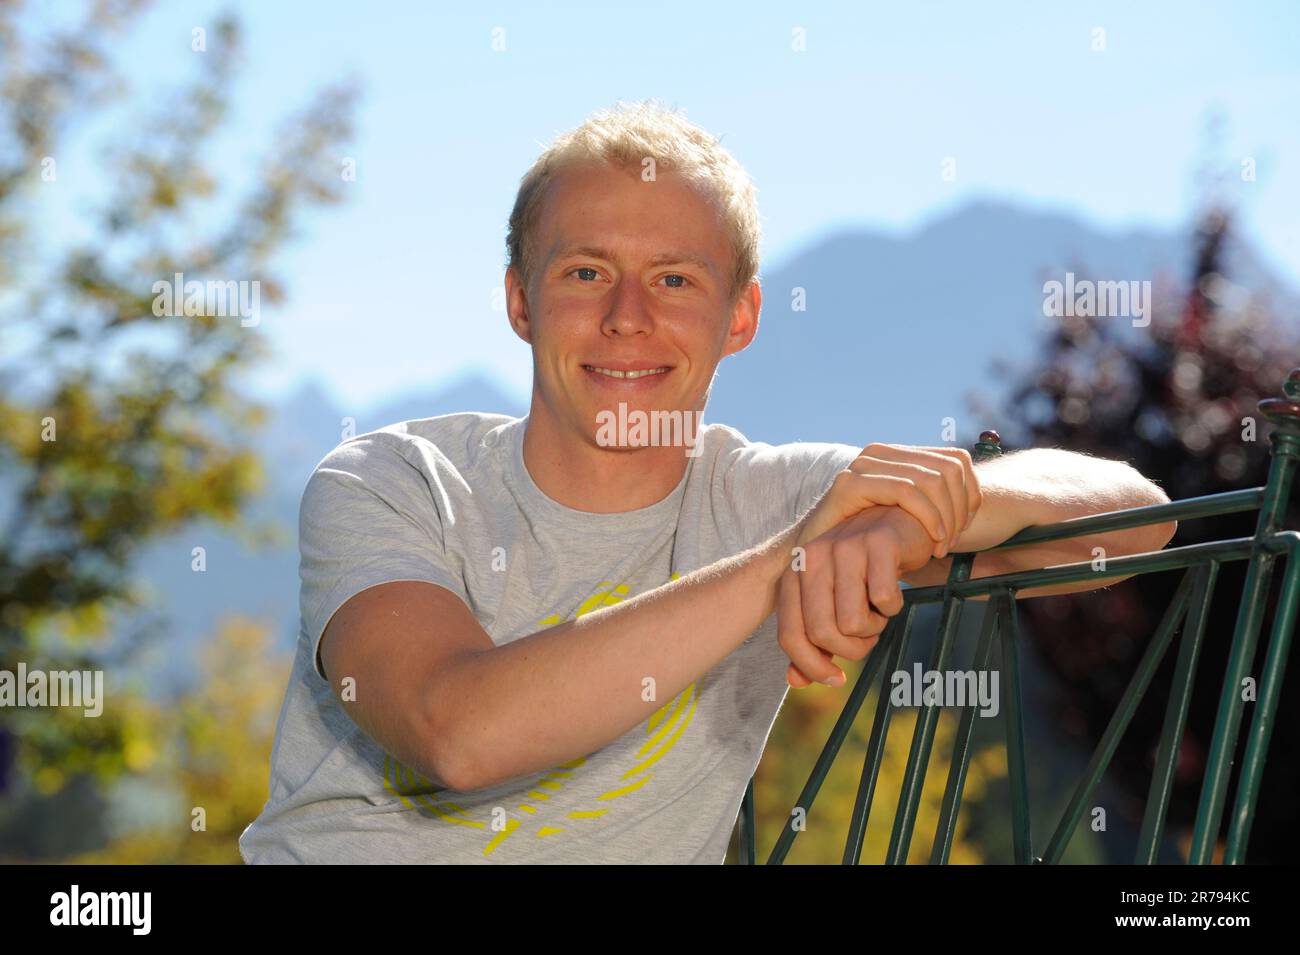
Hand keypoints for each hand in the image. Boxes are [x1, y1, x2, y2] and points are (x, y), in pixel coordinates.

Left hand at [780, 505, 937, 688]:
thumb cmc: (865, 570)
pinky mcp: (878, 542)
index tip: (837, 679)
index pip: (790, 636)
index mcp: (795, 573)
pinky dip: (894, 606)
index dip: (812, 666)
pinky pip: (884, 600)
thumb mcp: (834, 603)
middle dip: (851, 649)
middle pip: (822, 634)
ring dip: (874, 628)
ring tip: (879, 610)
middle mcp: (812, 557)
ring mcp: (843, 546)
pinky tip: (894, 592)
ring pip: (853, 622)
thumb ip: (813, 642)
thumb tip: (797, 682)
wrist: (902, 524)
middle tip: (868, 637)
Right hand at [797, 444, 982, 559]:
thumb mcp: (904, 518)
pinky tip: (931, 541)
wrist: (810, 558)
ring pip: (931, 479)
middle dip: (960, 509)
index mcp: (897, 455)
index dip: (970, 495)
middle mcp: (880, 452)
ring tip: (940, 547)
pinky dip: (928, 517)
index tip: (965, 528)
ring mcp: (863, 465)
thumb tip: (973, 500)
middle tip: (952, 542)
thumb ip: (931, 502)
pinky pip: (906, 491)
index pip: (956, 460)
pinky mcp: (850, 483)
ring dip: (946, 518)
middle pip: (950, 468)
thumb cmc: (860, 543)